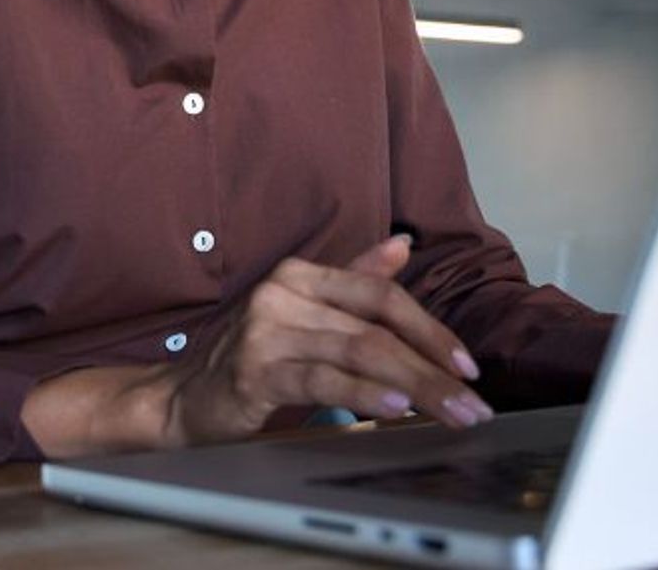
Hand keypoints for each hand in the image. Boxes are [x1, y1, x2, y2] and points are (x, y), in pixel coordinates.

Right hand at [161, 234, 493, 446]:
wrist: (183, 397)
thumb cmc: (254, 355)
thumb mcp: (306, 313)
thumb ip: (354, 279)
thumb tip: (403, 244)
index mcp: (300, 275)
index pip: (380, 294)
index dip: (429, 327)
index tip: (467, 365)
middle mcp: (284, 292)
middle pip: (376, 327)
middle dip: (432, 367)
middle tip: (474, 403)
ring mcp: (267, 330)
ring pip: (358, 353)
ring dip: (415, 386)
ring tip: (451, 412)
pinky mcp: (254, 371)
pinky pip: (322, 380)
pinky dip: (364, 395)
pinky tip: (395, 409)